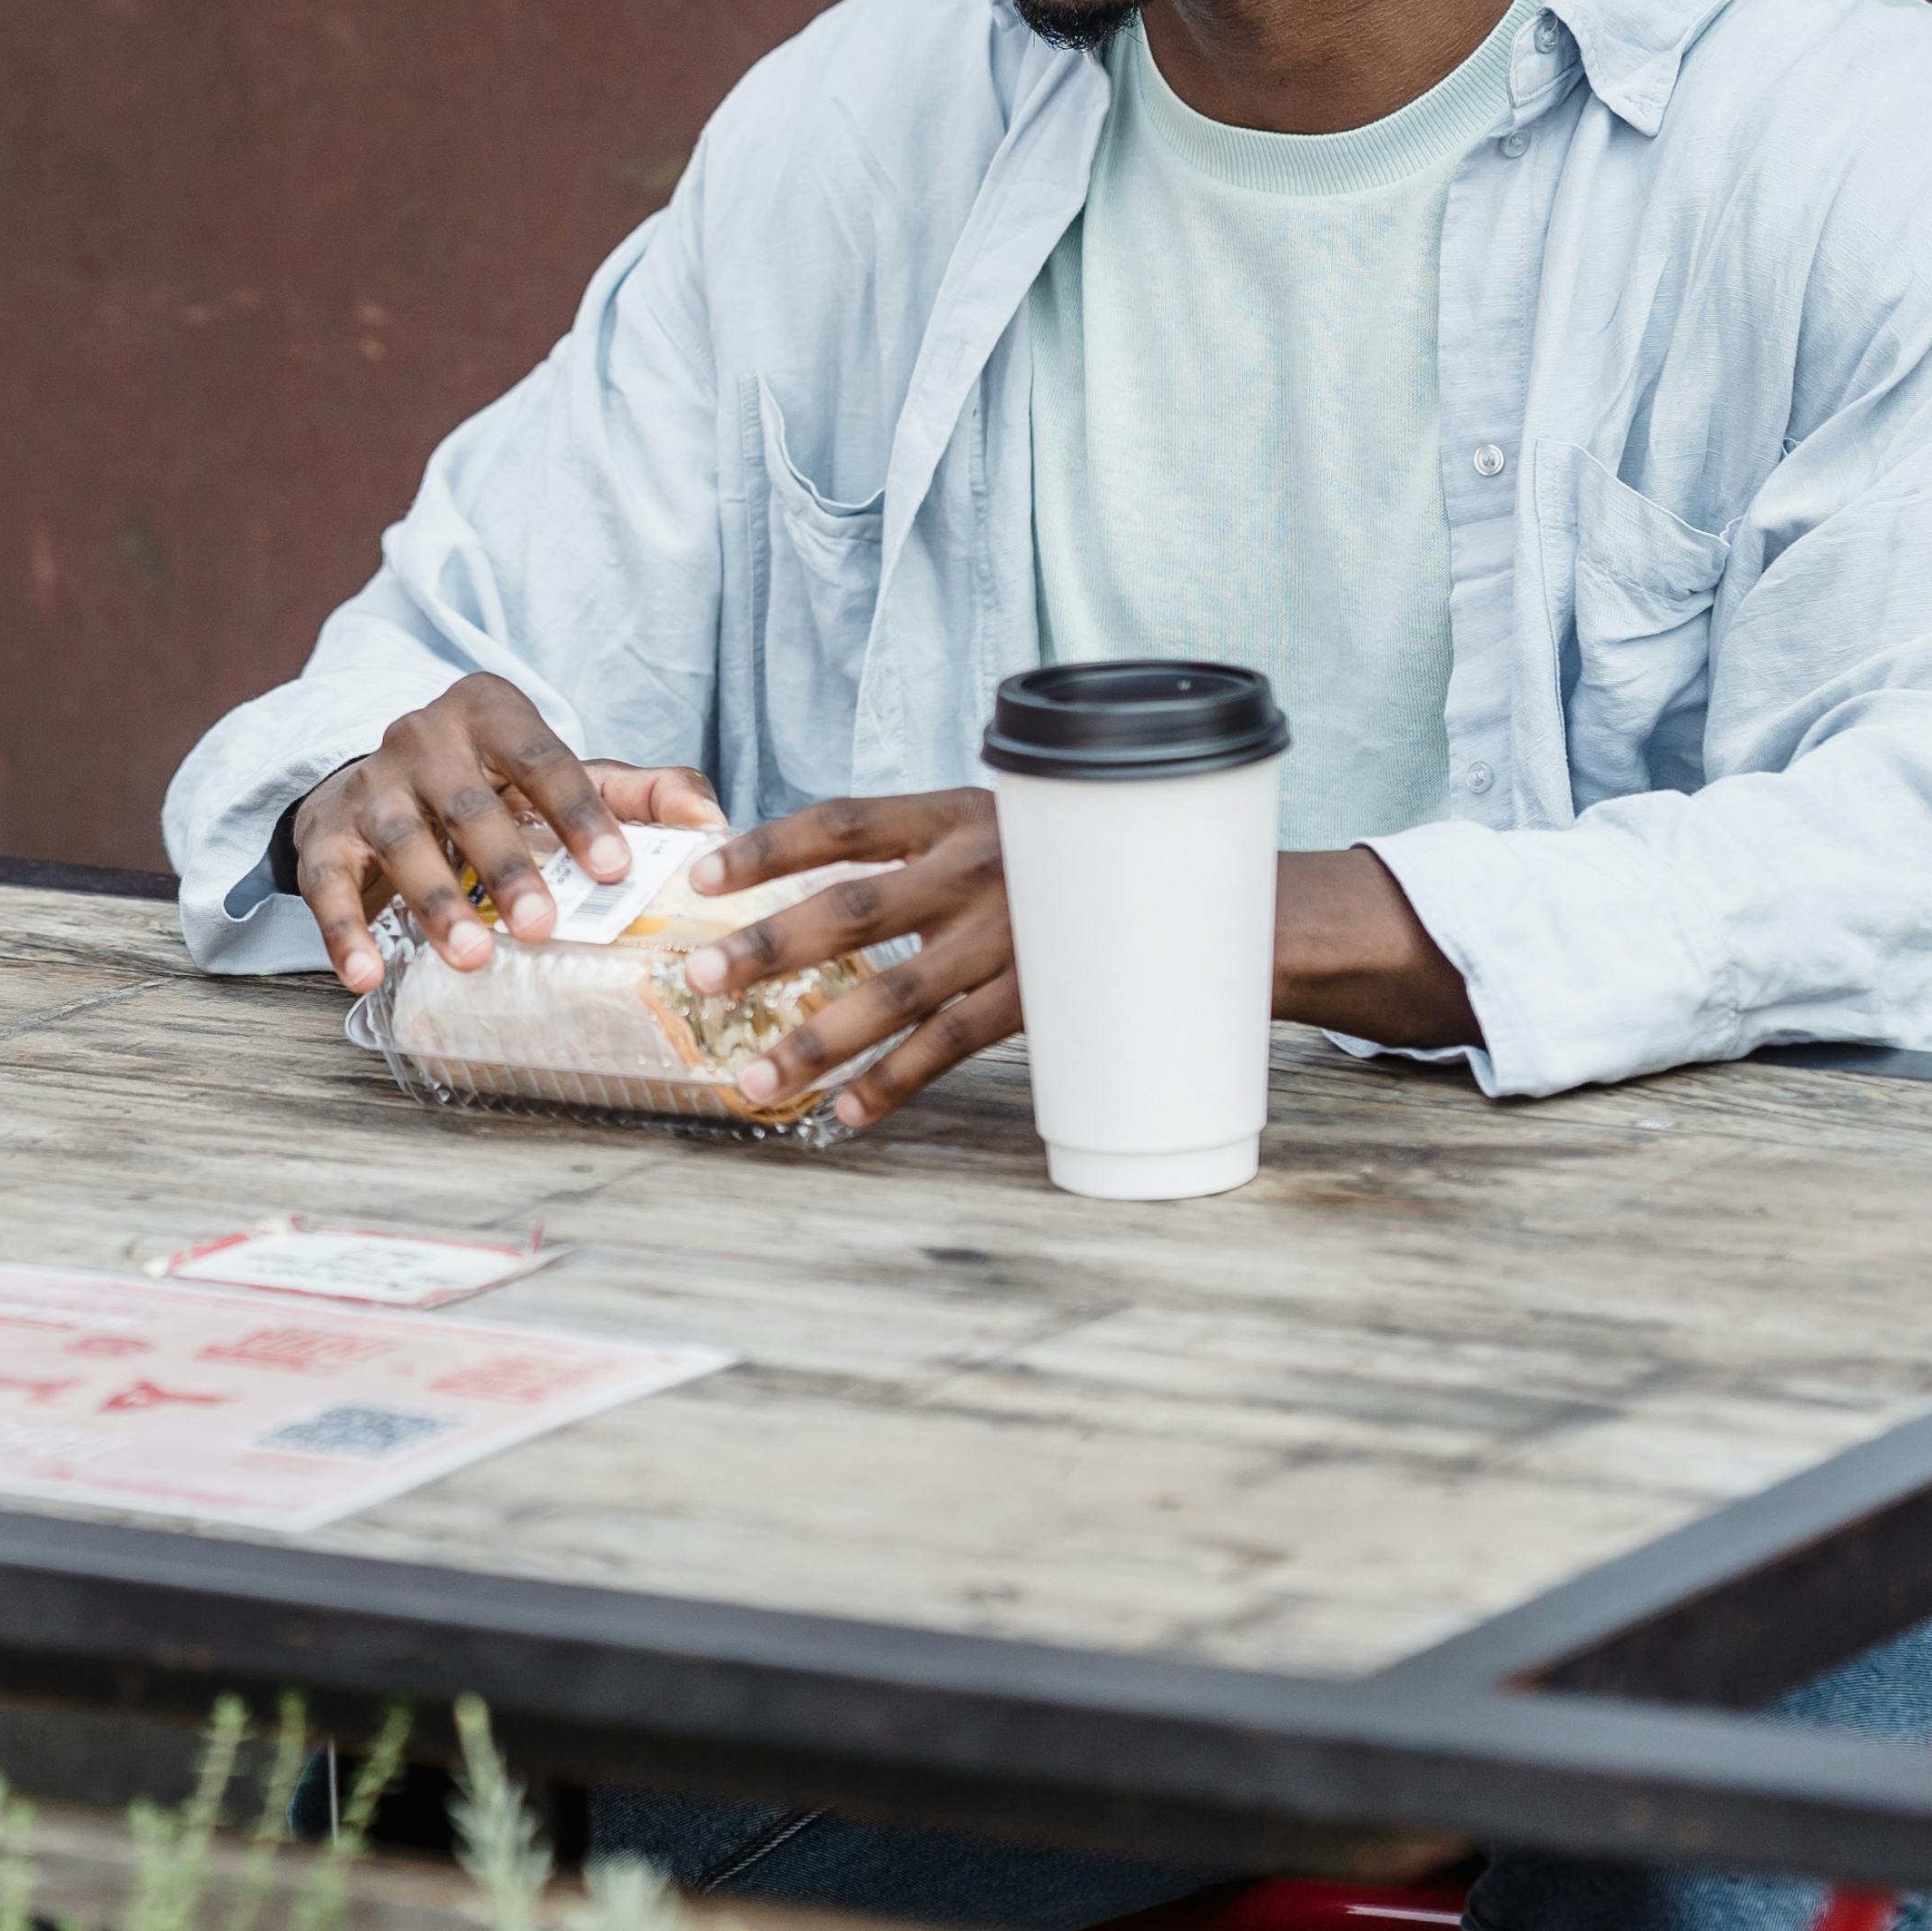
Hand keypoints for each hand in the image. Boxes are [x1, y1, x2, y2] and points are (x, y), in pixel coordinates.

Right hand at [283, 672, 720, 991]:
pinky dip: (343, 930)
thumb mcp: (563, 774)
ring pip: (401, 838)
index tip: (614, 870)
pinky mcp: (324, 832)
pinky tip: (365, 977)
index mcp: (491, 712)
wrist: (380, 781)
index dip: (581, 812)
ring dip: (436, 900)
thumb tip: (711, 822)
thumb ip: (639, 793)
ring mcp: (369, 783)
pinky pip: (328, 880)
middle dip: (507, 865)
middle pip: (468, 801)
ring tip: (472, 957)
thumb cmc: (492, 785)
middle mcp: (423, 736)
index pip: (543, 758)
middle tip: (545, 926)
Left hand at [680, 816, 1484, 1128]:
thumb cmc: (1104, 859)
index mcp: (963, 812)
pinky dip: (893, 1087)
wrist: (1235, 899)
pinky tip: (842, 1118)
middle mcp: (980, 869)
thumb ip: (940, 849)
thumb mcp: (1022, 822)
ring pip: (893, 995)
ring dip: (814, 1038)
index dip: (767, 844)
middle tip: (696, 977)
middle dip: (768, 944)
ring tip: (749, 1077)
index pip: (842, 820)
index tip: (699, 872)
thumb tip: (842, 887)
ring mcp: (1012, 938)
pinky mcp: (1044, 1001)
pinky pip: (952, 1049)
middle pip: (852, 908)